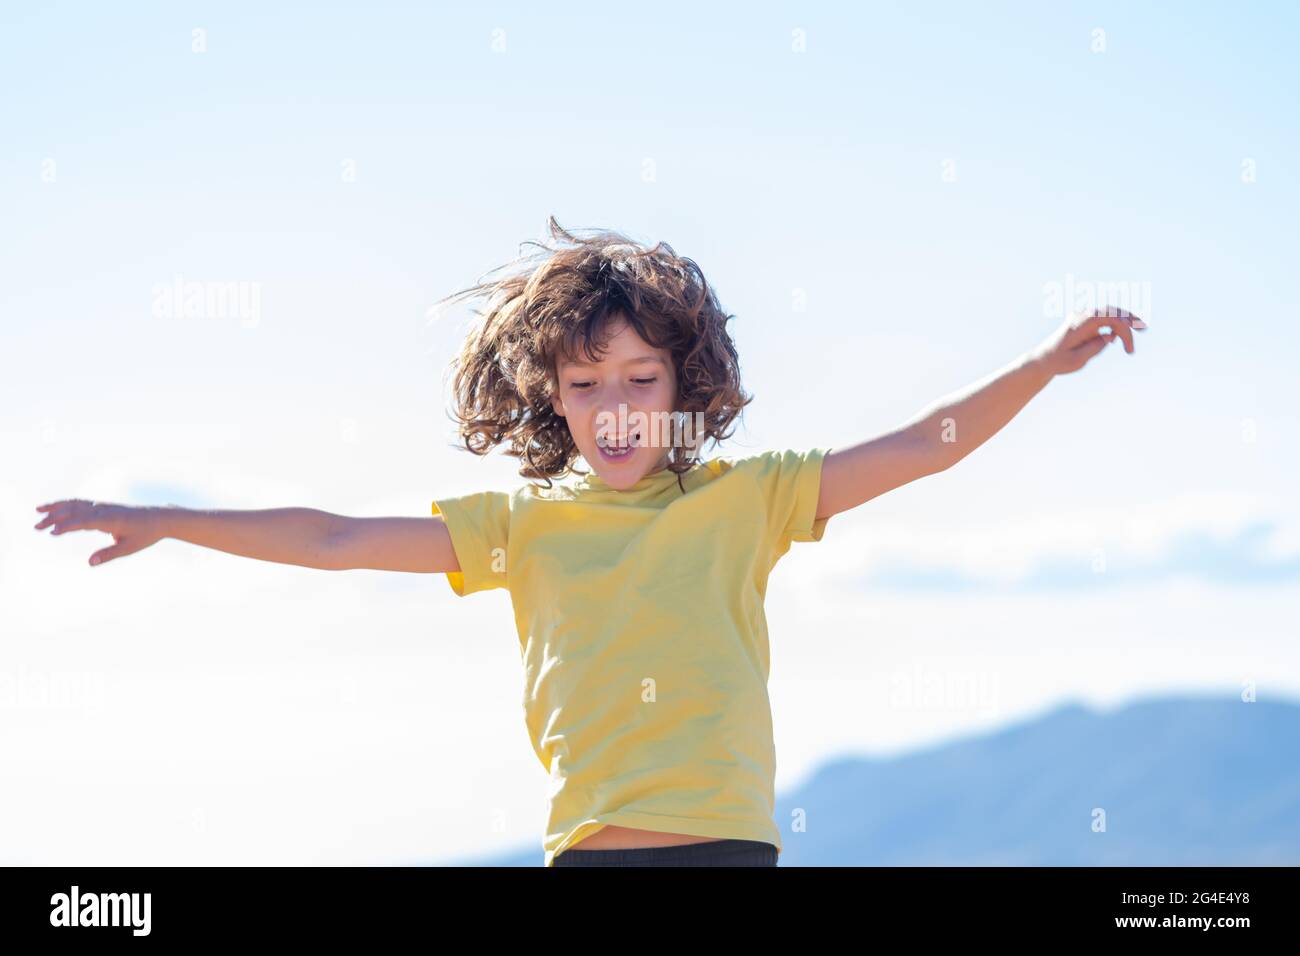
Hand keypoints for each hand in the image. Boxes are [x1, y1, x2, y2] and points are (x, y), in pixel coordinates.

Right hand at [34, 499, 163, 565]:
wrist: (159, 518)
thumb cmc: (145, 534)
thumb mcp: (129, 547)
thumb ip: (108, 554)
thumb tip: (89, 563)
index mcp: (111, 519)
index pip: (84, 521)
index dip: (68, 526)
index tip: (52, 533)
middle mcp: (104, 509)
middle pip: (75, 510)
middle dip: (55, 517)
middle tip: (37, 527)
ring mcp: (102, 506)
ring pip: (75, 504)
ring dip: (56, 508)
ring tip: (38, 512)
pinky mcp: (102, 506)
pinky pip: (80, 503)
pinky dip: (65, 504)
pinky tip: (53, 509)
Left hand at [1030, 307, 1146, 375]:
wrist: (1043, 360)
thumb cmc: (1058, 362)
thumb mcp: (1076, 360)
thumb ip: (1094, 348)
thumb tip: (1109, 337)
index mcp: (1080, 323)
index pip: (1109, 318)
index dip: (1124, 328)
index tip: (1129, 349)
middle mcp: (1082, 316)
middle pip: (1111, 311)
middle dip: (1130, 319)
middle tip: (1144, 329)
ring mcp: (1083, 317)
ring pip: (1109, 314)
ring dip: (1124, 322)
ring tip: (1137, 332)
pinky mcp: (1084, 322)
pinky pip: (1103, 319)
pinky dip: (1114, 326)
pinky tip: (1115, 338)